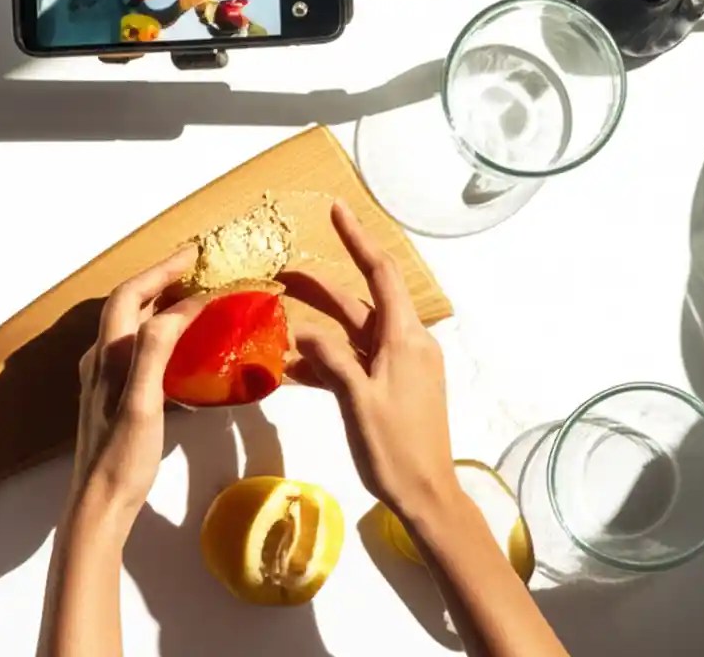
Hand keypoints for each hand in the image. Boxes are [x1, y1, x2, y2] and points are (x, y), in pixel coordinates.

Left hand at [73, 246, 206, 524]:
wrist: (98, 505)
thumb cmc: (122, 458)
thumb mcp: (143, 403)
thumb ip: (156, 351)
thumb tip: (180, 307)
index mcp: (108, 356)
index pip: (130, 295)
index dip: (160, 270)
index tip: (195, 256)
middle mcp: (101, 360)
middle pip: (129, 305)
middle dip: (162, 281)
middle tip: (201, 271)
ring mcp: (106, 379)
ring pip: (133, 327)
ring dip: (162, 305)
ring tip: (197, 299)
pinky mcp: (115, 397)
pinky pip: (139, 349)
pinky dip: (163, 334)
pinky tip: (184, 348)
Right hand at [281, 201, 455, 514]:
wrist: (426, 494)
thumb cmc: (396, 448)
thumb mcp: (358, 401)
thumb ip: (331, 359)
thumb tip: (304, 331)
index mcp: (405, 338)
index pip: (381, 273)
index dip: (358, 239)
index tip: (337, 209)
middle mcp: (405, 344)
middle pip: (360, 303)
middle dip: (321, 289)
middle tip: (282, 274)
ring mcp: (399, 367)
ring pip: (353, 335)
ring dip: (318, 329)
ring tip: (277, 320)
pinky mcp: (391, 388)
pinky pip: (354, 363)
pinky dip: (327, 362)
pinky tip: (291, 370)